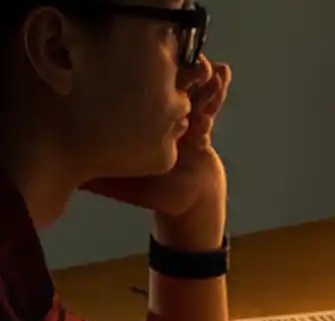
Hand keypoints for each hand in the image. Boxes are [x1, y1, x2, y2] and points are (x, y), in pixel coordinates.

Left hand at [83, 58, 231, 224]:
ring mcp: (184, 122)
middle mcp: (161, 122)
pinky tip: (223, 74)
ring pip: (190, 92)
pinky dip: (217, 90)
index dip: (141, 77)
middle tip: (174, 55)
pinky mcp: (204, 129)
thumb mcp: (121, 185)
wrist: (191, 207)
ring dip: (197, 75)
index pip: (138, 96)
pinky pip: (211, 106)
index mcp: (141, 130)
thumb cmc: (156, 196)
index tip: (139, 60)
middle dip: (172, 71)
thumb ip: (98, 175)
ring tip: (203, 63)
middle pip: (166, 88)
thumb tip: (67, 164)